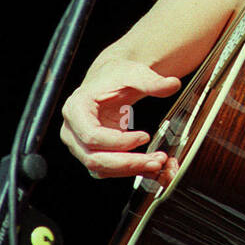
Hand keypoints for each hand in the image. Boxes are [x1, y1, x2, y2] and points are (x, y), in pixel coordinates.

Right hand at [60, 60, 181, 180]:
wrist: (110, 80)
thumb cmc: (116, 76)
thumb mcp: (135, 74)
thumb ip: (152, 81)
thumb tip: (173, 84)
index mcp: (76, 109)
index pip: (92, 136)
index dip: (119, 142)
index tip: (145, 136)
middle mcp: (72, 130)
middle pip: (94, 158)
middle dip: (127, 163)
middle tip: (156, 161)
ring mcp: (79, 144)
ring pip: (100, 168)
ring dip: (129, 169)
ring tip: (157, 163)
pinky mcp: (91, 152)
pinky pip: (107, 169)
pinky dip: (127, 170)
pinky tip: (148, 164)